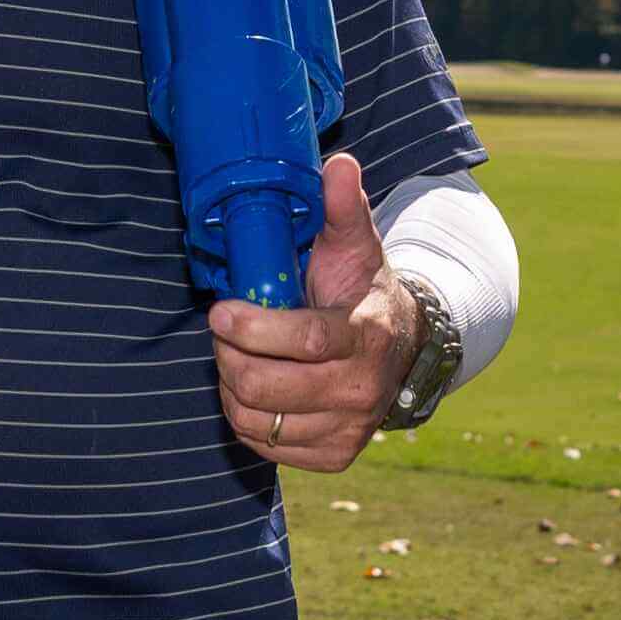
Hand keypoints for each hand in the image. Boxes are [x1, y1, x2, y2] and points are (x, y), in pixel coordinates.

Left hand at [208, 148, 419, 471]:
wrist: (400, 347)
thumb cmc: (360, 288)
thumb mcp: (354, 244)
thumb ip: (342, 206)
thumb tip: (338, 163)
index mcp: (366, 336)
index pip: (304, 342)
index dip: (252, 328)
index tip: (220, 310)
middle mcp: (362, 391)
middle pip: (268, 388)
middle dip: (229, 356)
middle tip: (223, 331)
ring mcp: (350, 428)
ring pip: (258, 421)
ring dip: (231, 387)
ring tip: (235, 356)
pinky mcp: (335, 456)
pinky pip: (265, 445)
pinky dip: (245, 418)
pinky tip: (253, 388)